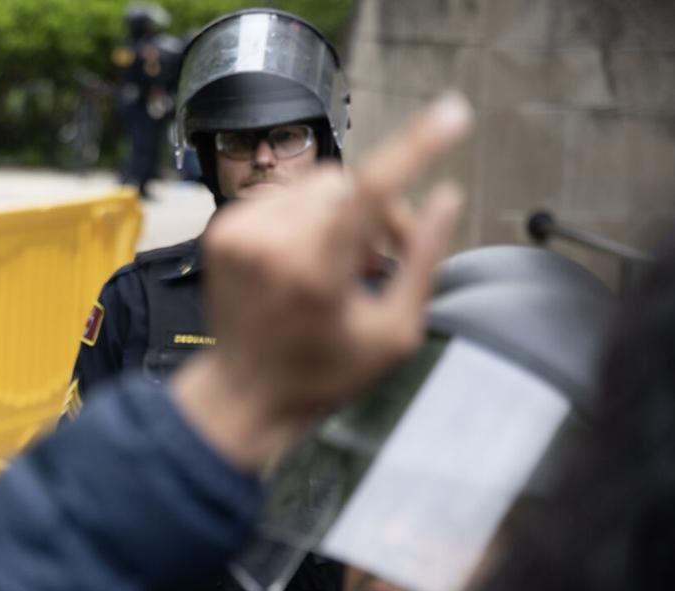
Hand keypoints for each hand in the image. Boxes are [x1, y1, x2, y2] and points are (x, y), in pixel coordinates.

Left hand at [173, 92, 472, 470]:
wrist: (243, 393)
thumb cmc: (323, 373)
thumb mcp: (393, 335)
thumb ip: (424, 262)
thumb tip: (449, 197)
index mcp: (315, 274)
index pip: (372, 189)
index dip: (417, 146)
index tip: (452, 113)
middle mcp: (270, 245)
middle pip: (349, 184)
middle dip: (380, 208)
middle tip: (390, 253)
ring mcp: (238, 234)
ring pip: (317, 185)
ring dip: (344, 210)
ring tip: (347, 261)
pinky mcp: (222, 230)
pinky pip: (284, 195)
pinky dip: (307, 214)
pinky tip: (310, 256)